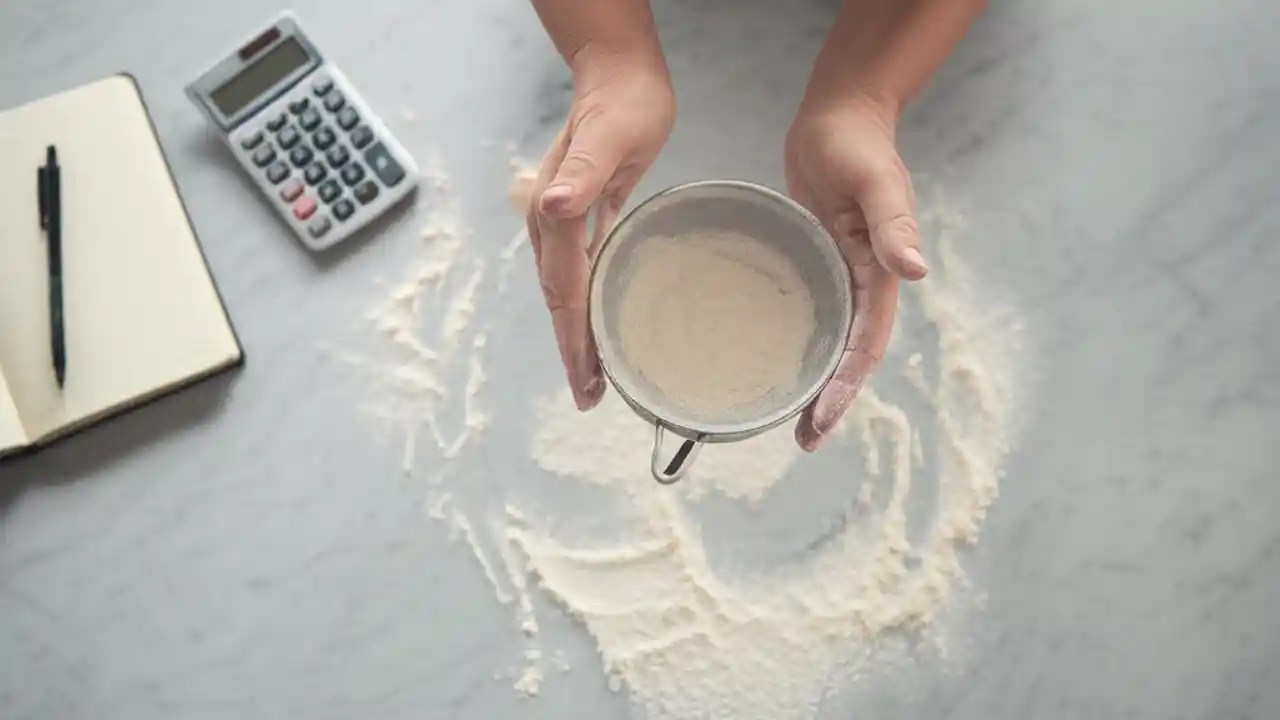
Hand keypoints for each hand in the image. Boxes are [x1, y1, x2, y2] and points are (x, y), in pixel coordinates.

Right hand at [527, 57, 674, 410]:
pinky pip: (581, 273)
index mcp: (556, 216)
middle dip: (573, 352)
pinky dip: (587, 304)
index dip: (575, 341)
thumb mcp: (607, 136)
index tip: (585, 381)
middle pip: (559, 303)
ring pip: (567, 293)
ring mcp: (562, 222)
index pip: (565, 292)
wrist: (617, 74)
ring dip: (578, 334)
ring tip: (594, 374)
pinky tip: (601, 321)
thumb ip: (580, 172)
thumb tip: (553, 206)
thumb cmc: (621, 103)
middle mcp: (551, 225)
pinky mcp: (582, 217)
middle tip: (589, 397)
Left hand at [785, 92, 927, 450]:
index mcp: (881, 271)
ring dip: (815, 381)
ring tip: (790, 421)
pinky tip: (775, 362)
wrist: (838, 117)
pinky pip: (811, 314)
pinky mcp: (816, 263)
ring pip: (831, 342)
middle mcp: (863, 282)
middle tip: (804, 441)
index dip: (846, 385)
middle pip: (849, 355)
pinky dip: (799, 344)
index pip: (865, 344)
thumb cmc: (857, 144)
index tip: (822, 419)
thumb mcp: (875, 181)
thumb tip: (915, 271)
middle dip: (831, 400)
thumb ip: (894, 223)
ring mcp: (840, 275)